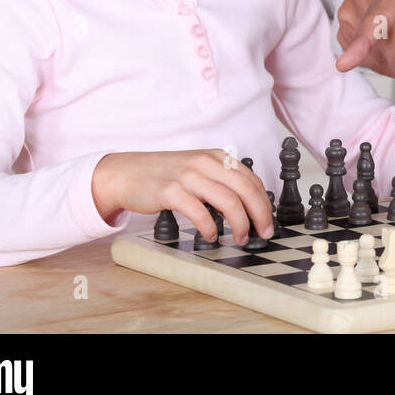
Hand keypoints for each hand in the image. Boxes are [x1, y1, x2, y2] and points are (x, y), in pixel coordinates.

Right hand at [92, 149, 271, 244]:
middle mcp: (205, 163)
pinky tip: (212, 236)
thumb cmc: (164, 175)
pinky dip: (210, 228)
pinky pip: (199, 212)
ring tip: (241, 238)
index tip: (268, 220)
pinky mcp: (170, 191)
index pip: (251, 180)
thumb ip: (220, 181)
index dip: (264, 202)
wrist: (127, 173)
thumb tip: (248, 205)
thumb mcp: (198, 169)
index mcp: (216, 157)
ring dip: (240, 224)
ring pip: (228, 201)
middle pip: (245, 190)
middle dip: (260, 214)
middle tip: (264, 232)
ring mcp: (188, 176)